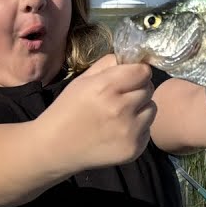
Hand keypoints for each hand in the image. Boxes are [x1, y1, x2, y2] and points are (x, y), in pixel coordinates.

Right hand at [48, 54, 155, 169]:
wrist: (53, 148)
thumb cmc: (67, 110)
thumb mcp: (83, 80)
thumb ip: (109, 65)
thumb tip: (135, 58)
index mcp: (105, 87)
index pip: (143, 71)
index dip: (137, 73)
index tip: (129, 78)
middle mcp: (120, 109)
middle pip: (149, 89)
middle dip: (137, 90)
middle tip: (120, 98)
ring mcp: (129, 131)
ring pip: (152, 108)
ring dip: (141, 109)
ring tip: (120, 115)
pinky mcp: (134, 148)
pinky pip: (148, 129)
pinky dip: (138, 128)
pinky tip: (118, 131)